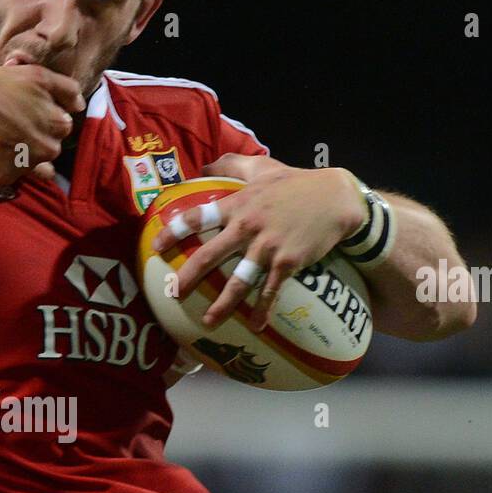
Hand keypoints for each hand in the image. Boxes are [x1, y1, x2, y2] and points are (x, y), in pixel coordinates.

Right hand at [0, 65, 83, 184]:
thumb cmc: (0, 86)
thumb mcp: (38, 76)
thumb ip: (67, 89)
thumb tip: (80, 107)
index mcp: (60, 125)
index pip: (62, 127)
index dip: (46, 118)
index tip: (28, 111)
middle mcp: (48, 149)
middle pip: (50, 148)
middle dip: (37, 139)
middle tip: (15, 125)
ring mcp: (27, 165)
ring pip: (35, 166)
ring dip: (25, 155)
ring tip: (5, 140)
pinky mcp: (5, 177)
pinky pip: (13, 175)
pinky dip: (6, 166)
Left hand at [152, 154, 364, 330]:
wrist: (336, 198)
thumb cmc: (295, 182)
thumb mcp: (261, 167)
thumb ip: (231, 165)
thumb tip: (203, 166)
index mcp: (238, 204)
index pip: (198, 217)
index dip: (174, 231)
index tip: (156, 246)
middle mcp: (248, 226)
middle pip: (209, 255)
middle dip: (187, 277)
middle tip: (172, 294)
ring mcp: (268, 246)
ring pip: (238, 280)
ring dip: (222, 305)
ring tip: (207, 322)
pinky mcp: (288, 262)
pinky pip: (271, 291)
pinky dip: (262, 310)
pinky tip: (255, 327)